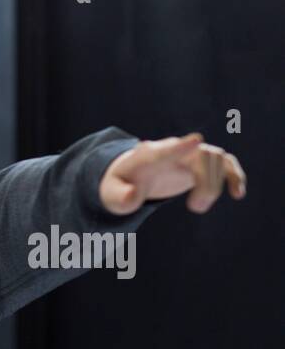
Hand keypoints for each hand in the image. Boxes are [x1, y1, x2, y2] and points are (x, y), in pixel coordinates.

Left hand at [99, 132, 246, 215]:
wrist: (130, 176)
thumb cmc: (120, 185)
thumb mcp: (111, 194)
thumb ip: (119, 198)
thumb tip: (131, 198)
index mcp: (149, 156)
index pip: (166, 149)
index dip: (180, 147)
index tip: (196, 140)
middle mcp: (175, 149)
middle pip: (202, 155)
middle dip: (205, 183)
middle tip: (194, 208)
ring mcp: (190, 154)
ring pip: (217, 159)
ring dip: (213, 186)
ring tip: (195, 207)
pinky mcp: (202, 164)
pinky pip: (226, 164)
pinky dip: (234, 176)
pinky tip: (237, 194)